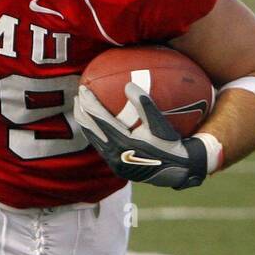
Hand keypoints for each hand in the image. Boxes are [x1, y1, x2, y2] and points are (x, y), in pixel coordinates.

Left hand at [75, 80, 211, 189]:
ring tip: (82, 109)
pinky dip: (95, 134)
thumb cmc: (169, 143)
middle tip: (77, 96)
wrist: (176, 170)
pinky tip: (95, 125)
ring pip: (93, 140)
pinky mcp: (116, 167)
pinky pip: (100, 147)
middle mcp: (114, 154)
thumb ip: (144, 104)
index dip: (89, 103)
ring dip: (86, 123)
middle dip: (81, 112)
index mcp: (122, 142)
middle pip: (91, 129)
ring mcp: (113, 162)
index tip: (83, 88)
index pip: (99, 119)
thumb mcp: (160, 124)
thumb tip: (128, 84)